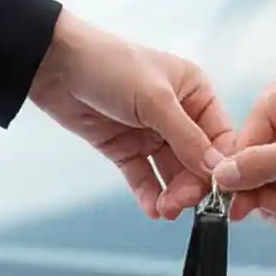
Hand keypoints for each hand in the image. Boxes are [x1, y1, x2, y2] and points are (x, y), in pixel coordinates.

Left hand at [29, 9, 233, 218]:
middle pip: (196, 161)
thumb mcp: (155, 100)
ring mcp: (151, 133)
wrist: (55, 65)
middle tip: (179, 203)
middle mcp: (178, 115)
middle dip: (191, 185)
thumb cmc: (110, 65)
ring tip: (165, 210)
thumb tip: (217, 169)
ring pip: (171, 173)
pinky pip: (143, 176)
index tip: (218, 193)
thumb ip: (187, 138)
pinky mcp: (126, 148)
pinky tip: (152, 210)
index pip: (219, 137)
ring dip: (171, 194)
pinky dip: (149, 193)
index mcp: (195, 93)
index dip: (221, 166)